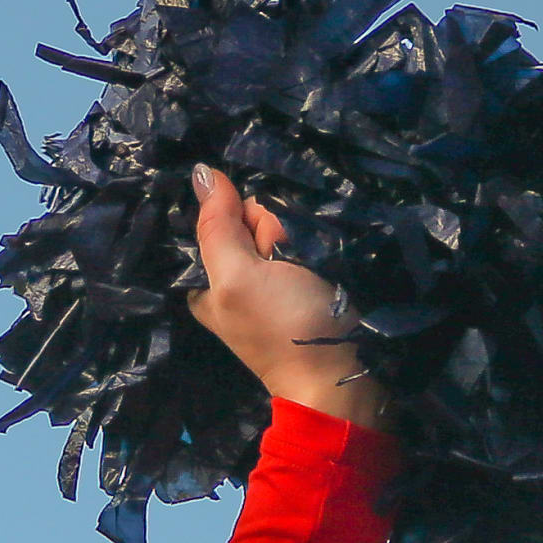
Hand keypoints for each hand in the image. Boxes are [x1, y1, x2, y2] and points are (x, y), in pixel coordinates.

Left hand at [188, 164, 388, 431]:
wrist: (343, 371)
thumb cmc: (283, 324)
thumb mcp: (239, 276)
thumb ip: (217, 227)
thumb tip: (200, 171)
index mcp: (206, 280)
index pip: (218, 217)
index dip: (240, 221)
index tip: (257, 246)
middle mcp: (234, 276)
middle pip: (251, 217)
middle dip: (271, 231)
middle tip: (287, 266)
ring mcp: (272, 278)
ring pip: (282, 225)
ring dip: (297, 237)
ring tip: (308, 272)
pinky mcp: (304, 279)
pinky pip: (304, 240)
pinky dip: (313, 245)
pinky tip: (319, 266)